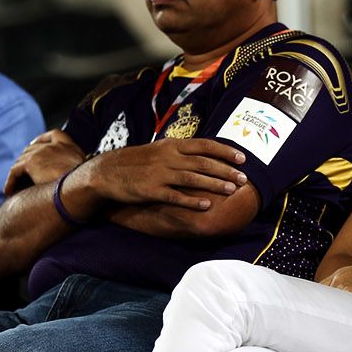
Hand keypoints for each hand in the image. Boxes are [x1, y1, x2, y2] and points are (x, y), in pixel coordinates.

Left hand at [4, 129, 85, 194]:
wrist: (87, 181)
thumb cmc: (90, 182)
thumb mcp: (88, 169)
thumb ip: (80, 168)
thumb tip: (81, 178)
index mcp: (68, 144)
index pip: (53, 135)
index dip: (42, 140)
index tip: (36, 145)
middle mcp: (53, 144)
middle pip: (32, 148)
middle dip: (26, 159)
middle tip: (22, 173)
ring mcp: (42, 151)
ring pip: (21, 160)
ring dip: (17, 173)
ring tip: (14, 185)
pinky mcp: (32, 162)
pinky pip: (15, 171)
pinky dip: (10, 181)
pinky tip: (8, 191)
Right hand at [79, 138, 247, 210]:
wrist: (107, 172)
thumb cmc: (137, 161)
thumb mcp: (159, 149)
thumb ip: (180, 150)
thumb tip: (204, 151)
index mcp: (171, 145)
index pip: (204, 145)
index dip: (225, 151)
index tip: (243, 158)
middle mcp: (168, 157)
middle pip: (203, 162)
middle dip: (226, 170)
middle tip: (244, 178)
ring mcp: (160, 174)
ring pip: (193, 179)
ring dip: (214, 184)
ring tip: (231, 190)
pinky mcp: (151, 190)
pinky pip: (176, 197)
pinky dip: (192, 201)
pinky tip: (206, 206)